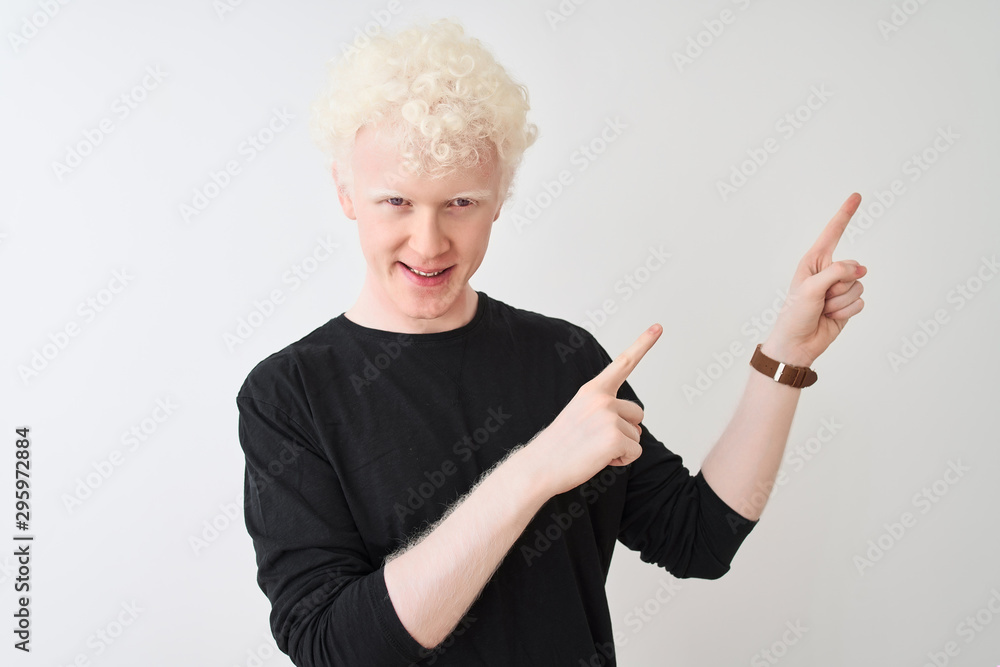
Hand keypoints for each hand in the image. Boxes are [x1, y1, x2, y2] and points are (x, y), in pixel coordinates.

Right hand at [528, 324, 662, 497]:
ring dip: (621, 447)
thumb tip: (638, 426)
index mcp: (592, 390)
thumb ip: (607, 410)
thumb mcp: (580, 414)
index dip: (643, 344)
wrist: (540, 466)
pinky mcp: (614, 439)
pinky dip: (622, 461)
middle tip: (595, 440)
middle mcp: (602, 399)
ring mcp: (609, 417)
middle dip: (625, 430)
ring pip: (636, 436)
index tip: (658, 326)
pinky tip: (599, 459)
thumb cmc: (560, 444)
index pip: (624, 363)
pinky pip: (635, 452)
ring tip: (593, 450)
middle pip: (637, 414)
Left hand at [764, 192, 867, 366]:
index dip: (845, 214)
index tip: (856, 196)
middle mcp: (828, 272)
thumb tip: (859, 269)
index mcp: (813, 262)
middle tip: (819, 300)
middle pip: (852, 268)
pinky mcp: (848, 304)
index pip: (832, 233)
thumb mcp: (810, 289)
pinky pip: (861, 302)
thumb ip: (835, 272)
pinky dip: (847, 312)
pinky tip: (831, 318)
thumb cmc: (794, 315)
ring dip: (841, 302)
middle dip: (839, 286)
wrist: (797, 344)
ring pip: (858, 286)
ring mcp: (839, 288)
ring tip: (823, 310)